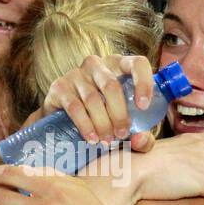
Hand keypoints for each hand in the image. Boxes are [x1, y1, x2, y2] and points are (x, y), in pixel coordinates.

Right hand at [43, 54, 158, 150]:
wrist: (64, 122)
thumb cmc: (106, 120)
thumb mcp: (127, 127)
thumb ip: (141, 137)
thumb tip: (140, 139)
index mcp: (119, 66)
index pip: (137, 63)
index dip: (143, 82)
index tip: (144, 106)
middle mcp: (97, 65)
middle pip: (112, 85)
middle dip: (119, 114)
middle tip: (122, 134)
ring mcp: (76, 74)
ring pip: (93, 98)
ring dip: (102, 123)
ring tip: (107, 141)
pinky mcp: (59, 86)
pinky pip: (74, 107)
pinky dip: (85, 125)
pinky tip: (92, 138)